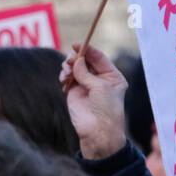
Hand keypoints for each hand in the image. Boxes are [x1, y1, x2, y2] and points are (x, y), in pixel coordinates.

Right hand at [60, 42, 127, 159]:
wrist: (97, 130)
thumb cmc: (106, 108)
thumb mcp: (100, 86)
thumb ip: (86, 72)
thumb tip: (75, 60)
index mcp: (111, 76)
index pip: (98, 57)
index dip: (88, 49)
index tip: (77, 45)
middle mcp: (99, 78)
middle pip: (85, 60)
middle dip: (76, 58)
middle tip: (69, 61)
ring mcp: (85, 84)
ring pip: (74, 68)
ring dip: (68, 67)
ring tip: (66, 74)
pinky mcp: (74, 91)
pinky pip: (67, 77)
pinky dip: (64, 75)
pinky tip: (64, 80)